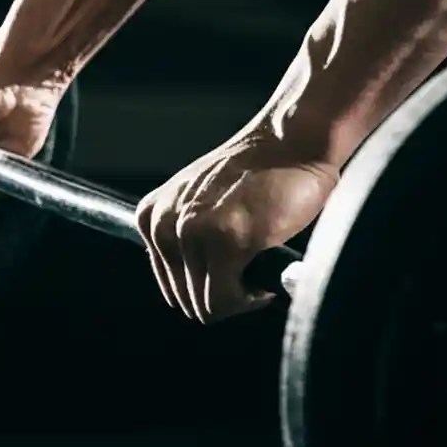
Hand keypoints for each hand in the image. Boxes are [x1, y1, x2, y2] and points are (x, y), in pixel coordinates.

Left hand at [135, 124, 339, 323]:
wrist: (293, 141)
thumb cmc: (260, 173)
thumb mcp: (201, 202)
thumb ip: (187, 238)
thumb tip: (194, 289)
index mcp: (152, 216)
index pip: (171, 286)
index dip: (207, 289)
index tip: (234, 276)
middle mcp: (165, 223)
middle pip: (186, 300)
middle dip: (222, 297)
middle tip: (252, 277)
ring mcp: (193, 232)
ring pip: (205, 305)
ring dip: (238, 298)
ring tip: (260, 271)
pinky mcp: (224, 240)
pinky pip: (225, 300)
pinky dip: (249, 300)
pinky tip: (265, 280)